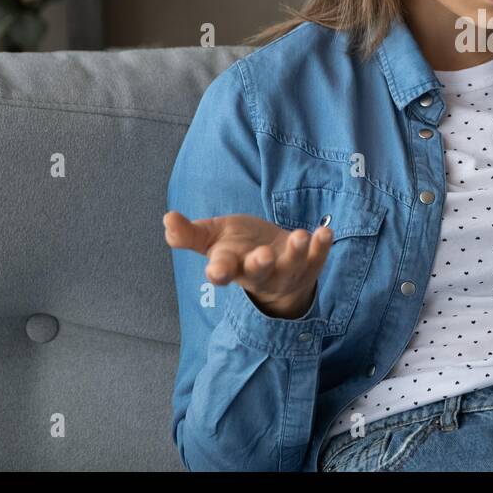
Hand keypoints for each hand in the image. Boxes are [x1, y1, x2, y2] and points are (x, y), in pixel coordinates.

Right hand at [163, 211, 331, 317]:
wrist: (273, 262)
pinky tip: (324, 231)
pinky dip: (321, 245)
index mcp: (231, 267)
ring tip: (299, 235)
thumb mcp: (212, 239)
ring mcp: (286, 271)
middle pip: (259, 273)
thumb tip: (167, 219)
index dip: (219, 272)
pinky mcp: (309, 264)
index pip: (223, 272)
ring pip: (291, 266)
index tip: (216, 272)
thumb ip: (189, 234)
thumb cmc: (237, 247)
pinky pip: (318, 258)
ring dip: (296, 252)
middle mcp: (258, 274)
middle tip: (263, 255)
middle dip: (261, 265)